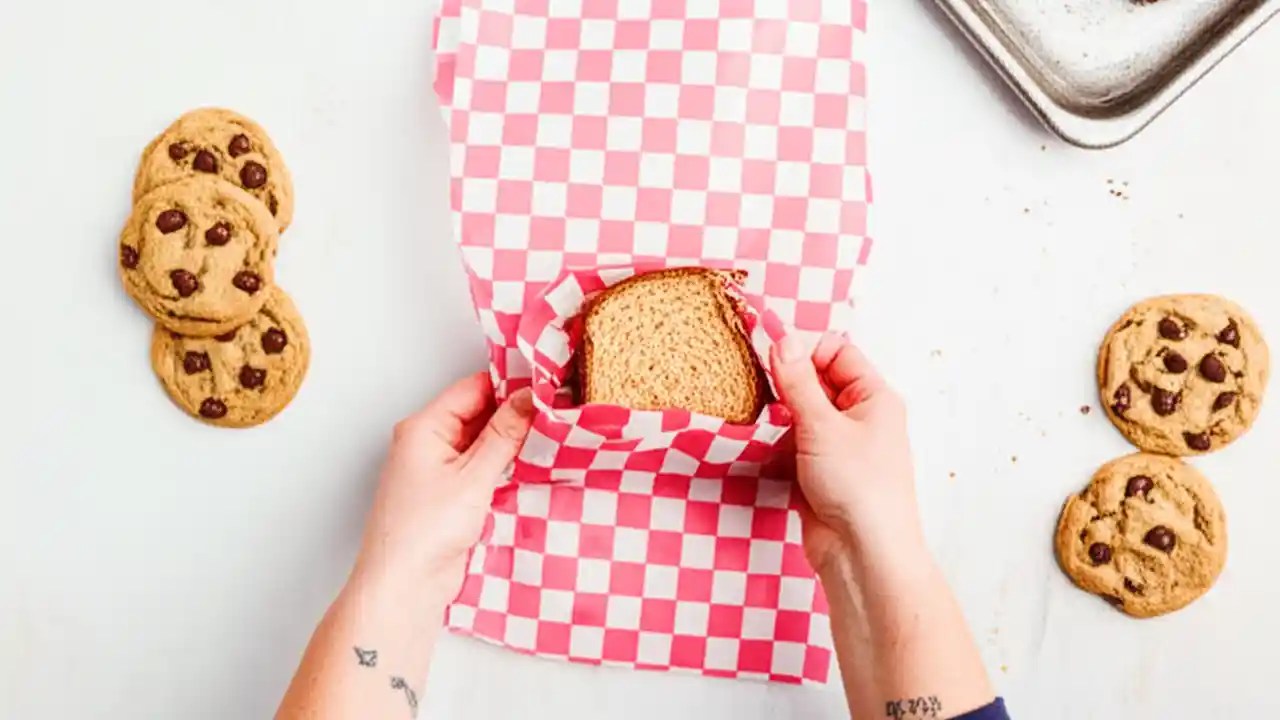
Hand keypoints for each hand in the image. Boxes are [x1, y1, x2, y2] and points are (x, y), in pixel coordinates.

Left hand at [353, 372, 535, 603]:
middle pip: (477, 414)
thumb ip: (504, 435)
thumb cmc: (423, 532)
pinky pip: (479, 469)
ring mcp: (437, 471)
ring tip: (549, 437)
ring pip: (481, 442)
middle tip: (554, 411)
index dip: (509, 385)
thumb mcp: (473, 476)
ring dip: (510, 442)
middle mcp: (427, 444)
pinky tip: (529, 468)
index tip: (545, 386)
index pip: (472, 389)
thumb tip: (528, 399)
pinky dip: (502, 467)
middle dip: (513, 413)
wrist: (404, 586)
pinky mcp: (448, 496)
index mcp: (423, 428)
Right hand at [770, 334, 922, 573]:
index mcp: (874, 398)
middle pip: (818, 382)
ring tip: (762, 422)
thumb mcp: (822, 426)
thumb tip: (781, 340)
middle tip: (760, 387)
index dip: (804, 350)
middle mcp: (860, 418)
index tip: (770, 355)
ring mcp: (840, 447)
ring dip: (780, 417)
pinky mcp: (820, 473)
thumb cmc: (860, 489)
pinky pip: (794, 445)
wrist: (863, 554)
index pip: (837, 352)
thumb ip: (797, 382)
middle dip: (787, 384)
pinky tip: (766, 452)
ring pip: (802, 415)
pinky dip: (778, 446)